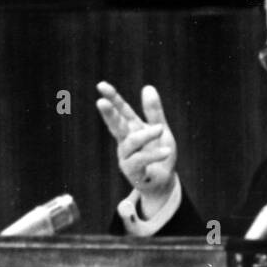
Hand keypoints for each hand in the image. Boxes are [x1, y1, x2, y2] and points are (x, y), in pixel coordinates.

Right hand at [95, 81, 177, 208]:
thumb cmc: (159, 153)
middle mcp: (125, 141)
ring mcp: (126, 156)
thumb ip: (154, 111)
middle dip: (109, 114)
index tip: (101, 85)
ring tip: (160, 129)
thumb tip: (147, 87)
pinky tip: (166, 151)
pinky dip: (154, 155)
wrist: (163, 180)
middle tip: (100, 102)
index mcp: (131, 127)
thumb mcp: (160, 128)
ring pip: (131, 142)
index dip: (112, 98)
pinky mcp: (132, 171)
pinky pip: (141, 160)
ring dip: (146, 135)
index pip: (121, 110)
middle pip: (115, 125)